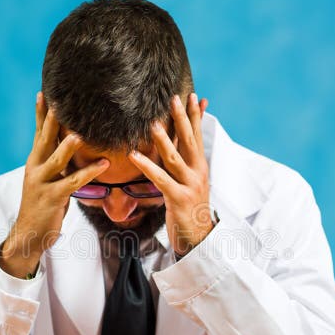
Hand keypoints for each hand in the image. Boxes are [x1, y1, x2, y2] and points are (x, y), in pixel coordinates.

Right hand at [0, 93, 109, 277]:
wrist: (29, 234)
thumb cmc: (44, 204)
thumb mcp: (49, 178)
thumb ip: (58, 161)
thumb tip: (72, 143)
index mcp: (35, 160)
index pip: (39, 132)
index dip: (41, 112)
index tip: (45, 91)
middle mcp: (35, 167)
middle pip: (45, 138)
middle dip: (52, 119)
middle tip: (61, 99)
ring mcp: (42, 182)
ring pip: (57, 159)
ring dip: (69, 145)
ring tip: (80, 132)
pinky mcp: (51, 198)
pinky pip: (73, 183)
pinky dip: (88, 173)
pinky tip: (103, 164)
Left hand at [129, 93, 211, 256]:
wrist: (200, 239)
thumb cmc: (190, 210)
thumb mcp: (190, 184)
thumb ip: (184, 165)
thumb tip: (180, 149)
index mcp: (200, 167)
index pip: (197, 136)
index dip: (195, 115)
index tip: (191, 95)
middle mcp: (198, 173)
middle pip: (189, 140)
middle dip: (182, 118)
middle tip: (174, 97)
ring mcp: (190, 185)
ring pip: (175, 158)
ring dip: (164, 139)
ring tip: (152, 123)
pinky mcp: (178, 199)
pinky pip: (160, 179)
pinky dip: (147, 165)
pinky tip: (134, 155)